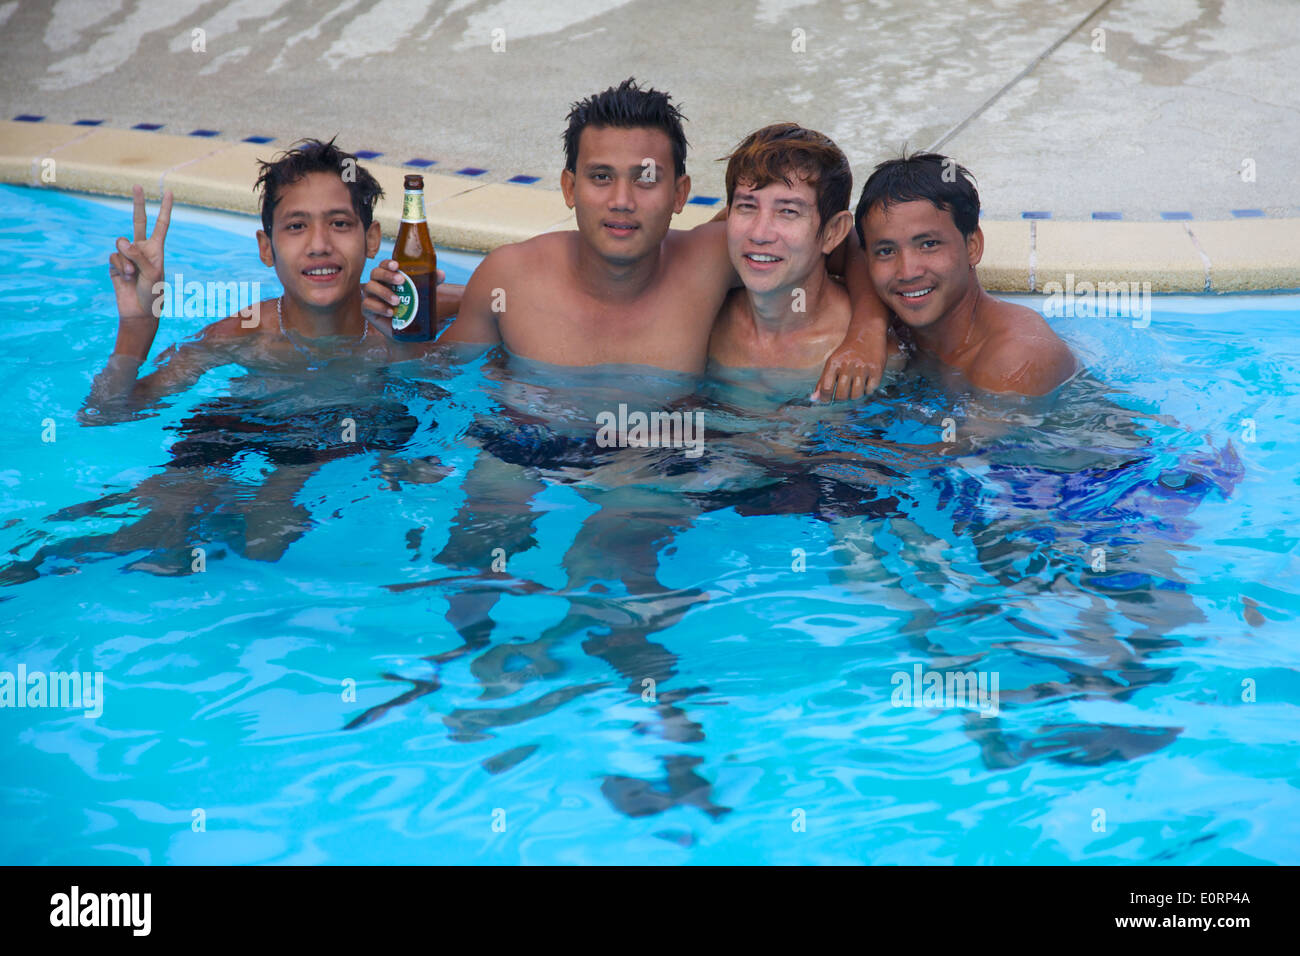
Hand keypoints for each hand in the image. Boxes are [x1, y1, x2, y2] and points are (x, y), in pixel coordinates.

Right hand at [108, 185, 170, 320]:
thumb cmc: (152, 293)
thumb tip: (122, 241)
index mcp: (156, 249)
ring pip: (121, 244)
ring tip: (132, 274)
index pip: (161, 225)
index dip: (165, 209)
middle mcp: (141, 248)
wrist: (139, 311)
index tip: (169, 192)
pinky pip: (113, 256)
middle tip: (138, 185)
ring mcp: (127, 255)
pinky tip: (124, 277)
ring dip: (125, 260)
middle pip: (138, 221)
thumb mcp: (152, 274)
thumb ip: (139, 256)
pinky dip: (119, 266)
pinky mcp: (115, 263)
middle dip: (138, 203)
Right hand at [361, 259, 444, 325]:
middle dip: (387, 275)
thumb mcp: (424, 293)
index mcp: (388, 276)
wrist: (408, 330)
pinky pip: (368, 305)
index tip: (397, 265)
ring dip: (384, 292)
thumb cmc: (413, 306)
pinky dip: (379, 307)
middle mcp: (377, 283)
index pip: (384, 265)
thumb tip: (441, 273)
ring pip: (370, 287)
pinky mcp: (368, 310)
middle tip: (401, 281)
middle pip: (375, 273)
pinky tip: (390, 312)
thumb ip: (431, 282)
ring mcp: (370, 296)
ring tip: (397, 301)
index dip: (388, 263)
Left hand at [813, 331, 886, 401]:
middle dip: (841, 399)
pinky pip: (870, 390)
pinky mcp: (876, 370)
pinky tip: (865, 383)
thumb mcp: (832, 362)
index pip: (826, 388)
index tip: (827, 401)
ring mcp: (863, 368)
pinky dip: (867, 390)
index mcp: (834, 363)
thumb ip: (823, 381)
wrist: (866, 333)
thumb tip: (815, 399)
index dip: (825, 399)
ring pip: (856, 395)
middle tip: (843, 395)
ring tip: (854, 389)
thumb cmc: (847, 352)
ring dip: (854, 396)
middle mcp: (848, 365)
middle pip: (841, 395)